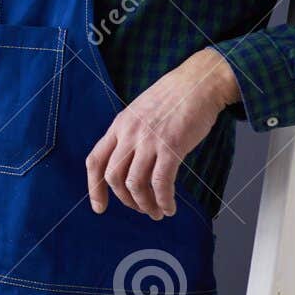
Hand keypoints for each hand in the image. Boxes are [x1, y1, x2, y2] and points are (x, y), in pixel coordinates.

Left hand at [86, 47, 239, 219]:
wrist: (200, 82)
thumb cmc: (173, 98)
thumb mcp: (140, 112)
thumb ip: (130, 135)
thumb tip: (127, 164)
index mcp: (119, 126)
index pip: (95, 161)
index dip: (94, 188)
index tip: (99, 207)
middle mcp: (129, 134)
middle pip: (113, 177)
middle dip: (125, 200)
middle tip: (140, 208)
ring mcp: (149, 140)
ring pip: (135, 184)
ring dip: (145, 204)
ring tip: (156, 212)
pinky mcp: (171, 146)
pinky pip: (161, 183)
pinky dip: (163, 200)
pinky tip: (169, 208)